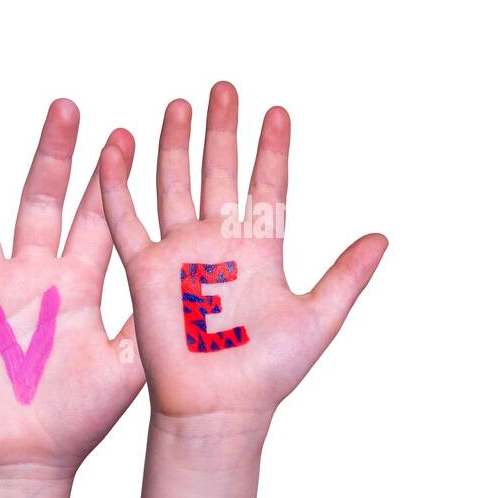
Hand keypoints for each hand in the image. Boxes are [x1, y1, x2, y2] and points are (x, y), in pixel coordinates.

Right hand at [0, 102, 144, 489]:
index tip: (124, 133)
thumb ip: (147, 322)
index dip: (109, 178)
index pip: (96, 219)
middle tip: (65, 108)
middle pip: (41, 202)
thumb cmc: (76, 421)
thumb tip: (189, 284)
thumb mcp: (128, 369)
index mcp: (78, 286)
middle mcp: (33, 278)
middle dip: (53, 155)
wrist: (23, 462)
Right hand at [99, 82, 387, 434]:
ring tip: (178, 107)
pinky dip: (118, 186)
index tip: (277, 113)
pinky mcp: (145, 271)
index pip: (267, 186)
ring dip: (175, 146)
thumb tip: (382, 237)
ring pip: (174, 186)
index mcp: (260, 251)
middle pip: (219, 173)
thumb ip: (347, 275)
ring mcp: (180, 255)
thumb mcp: (320, 318)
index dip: (273, 150)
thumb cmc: (265, 373)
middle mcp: (218, 245)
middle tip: (223, 90)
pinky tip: (116, 150)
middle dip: (221, 131)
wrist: (217, 406)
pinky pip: (126, 221)